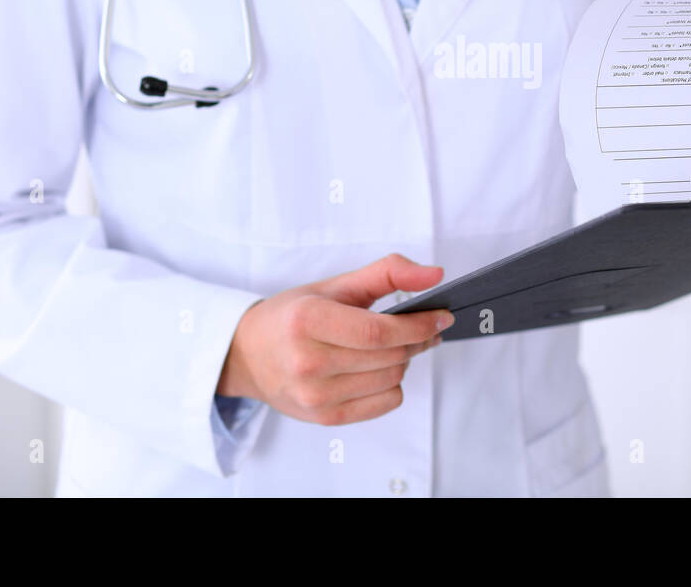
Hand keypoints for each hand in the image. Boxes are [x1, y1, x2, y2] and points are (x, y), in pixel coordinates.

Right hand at [216, 253, 453, 425]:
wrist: (248, 354)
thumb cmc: (293, 316)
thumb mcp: (335, 285)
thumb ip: (387, 272)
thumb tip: (436, 275)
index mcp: (307, 321)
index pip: (378, 331)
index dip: (418, 325)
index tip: (441, 316)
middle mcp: (307, 362)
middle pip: (389, 356)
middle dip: (418, 340)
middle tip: (425, 327)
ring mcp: (314, 396)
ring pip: (392, 380)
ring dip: (404, 361)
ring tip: (394, 346)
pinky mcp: (324, 418)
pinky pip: (385, 403)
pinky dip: (392, 384)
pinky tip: (378, 368)